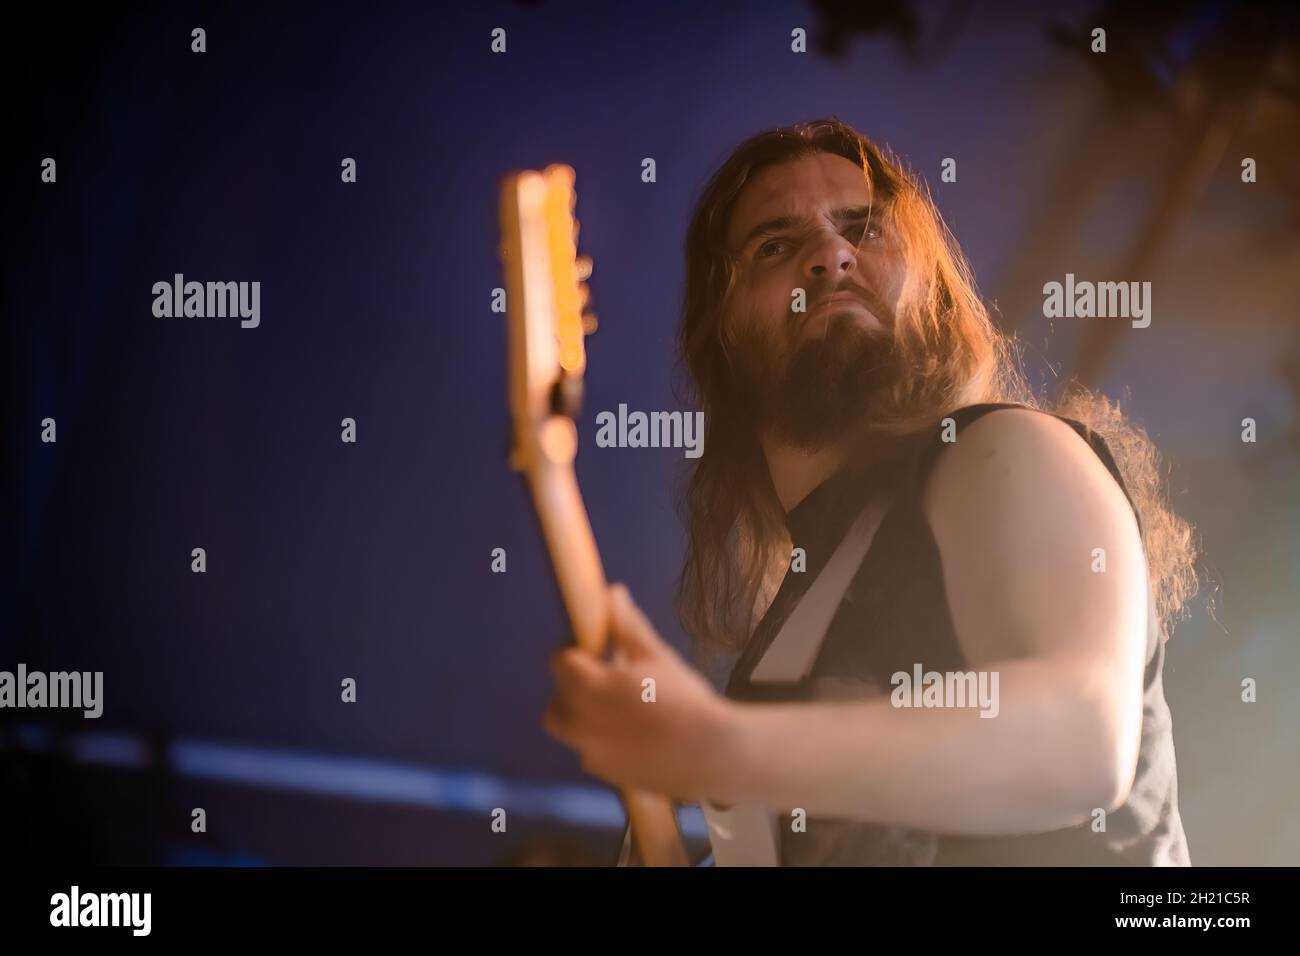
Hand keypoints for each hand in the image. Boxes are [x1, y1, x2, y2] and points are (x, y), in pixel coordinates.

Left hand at [542, 583, 738, 802]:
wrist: (710, 753)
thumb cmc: (684, 699)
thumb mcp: (657, 655)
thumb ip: (627, 626)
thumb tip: (611, 592)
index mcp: (590, 687)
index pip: (560, 662)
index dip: (576, 653)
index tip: (597, 652)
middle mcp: (581, 722)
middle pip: (557, 698)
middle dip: (572, 685)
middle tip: (603, 679)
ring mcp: (591, 751)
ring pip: (568, 728)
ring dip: (579, 714)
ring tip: (613, 709)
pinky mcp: (605, 773)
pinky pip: (588, 752)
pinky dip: (598, 741)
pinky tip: (629, 736)